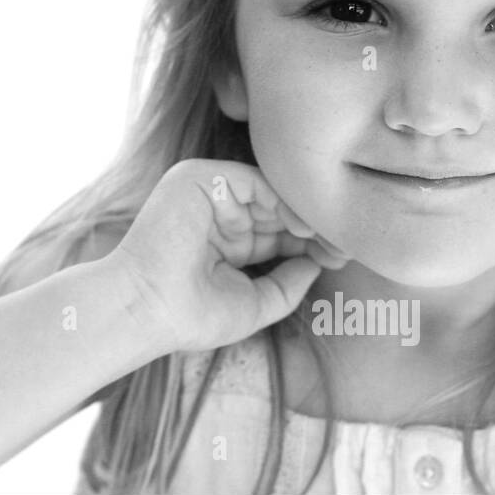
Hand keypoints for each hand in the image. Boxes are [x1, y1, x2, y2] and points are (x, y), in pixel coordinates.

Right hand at [108, 158, 348, 353]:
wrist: (147, 311)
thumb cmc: (191, 316)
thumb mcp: (254, 303)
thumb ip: (286, 284)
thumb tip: (318, 264)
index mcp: (224, 238)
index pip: (275, 228)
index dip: (309, 240)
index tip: (341, 255)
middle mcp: (215, 211)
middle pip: (276, 207)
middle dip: (313, 226)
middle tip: (346, 243)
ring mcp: (204, 192)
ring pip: (268, 191)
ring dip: (302, 213)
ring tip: (330, 238)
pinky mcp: (196, 179)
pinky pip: (250, 180)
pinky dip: (280, 200)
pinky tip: (302, 227)